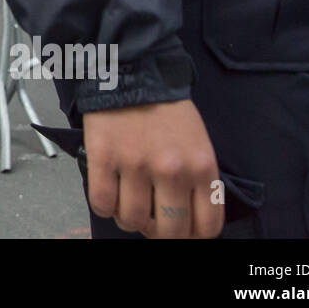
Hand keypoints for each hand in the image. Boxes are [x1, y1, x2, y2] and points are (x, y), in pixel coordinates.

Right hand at [83, 99, 223, 238]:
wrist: (133, 72)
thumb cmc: (166, 110)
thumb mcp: (198, 144)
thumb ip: (198, 181)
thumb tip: (186, 218)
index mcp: (201, 167)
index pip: (206, 227)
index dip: (192, 235)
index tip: (182, 228)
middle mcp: (171, 170)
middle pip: (169, 231)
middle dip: (160, 231)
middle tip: (152, 220)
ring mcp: (135, 165)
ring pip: (132, 220)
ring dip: (129, 218)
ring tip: (128, 201)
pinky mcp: (104, 158)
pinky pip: (101, 203)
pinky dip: (104, 205)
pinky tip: (109, 191)